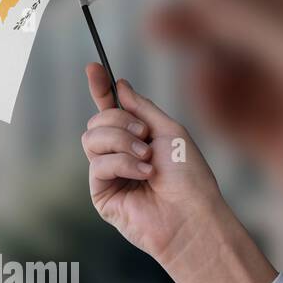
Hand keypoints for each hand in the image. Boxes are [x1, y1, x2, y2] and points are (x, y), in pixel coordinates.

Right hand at [83, 64, 275, 282]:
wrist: (192, 215)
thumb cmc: (190, 176)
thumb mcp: (170, 130)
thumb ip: (142, 107)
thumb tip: (120, 85)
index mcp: (137, 137)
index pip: (110, 108)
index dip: (100, 88)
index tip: (93, 67)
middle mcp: (119, 153)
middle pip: (96, 121)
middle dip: (119, 122)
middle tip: (145, 136)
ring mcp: (108, 173)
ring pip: (91, 138)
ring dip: (121, 142)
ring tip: (147, 158)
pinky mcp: (101, 192)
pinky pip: (97, 163)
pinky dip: (122, 163)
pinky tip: (143, 174)